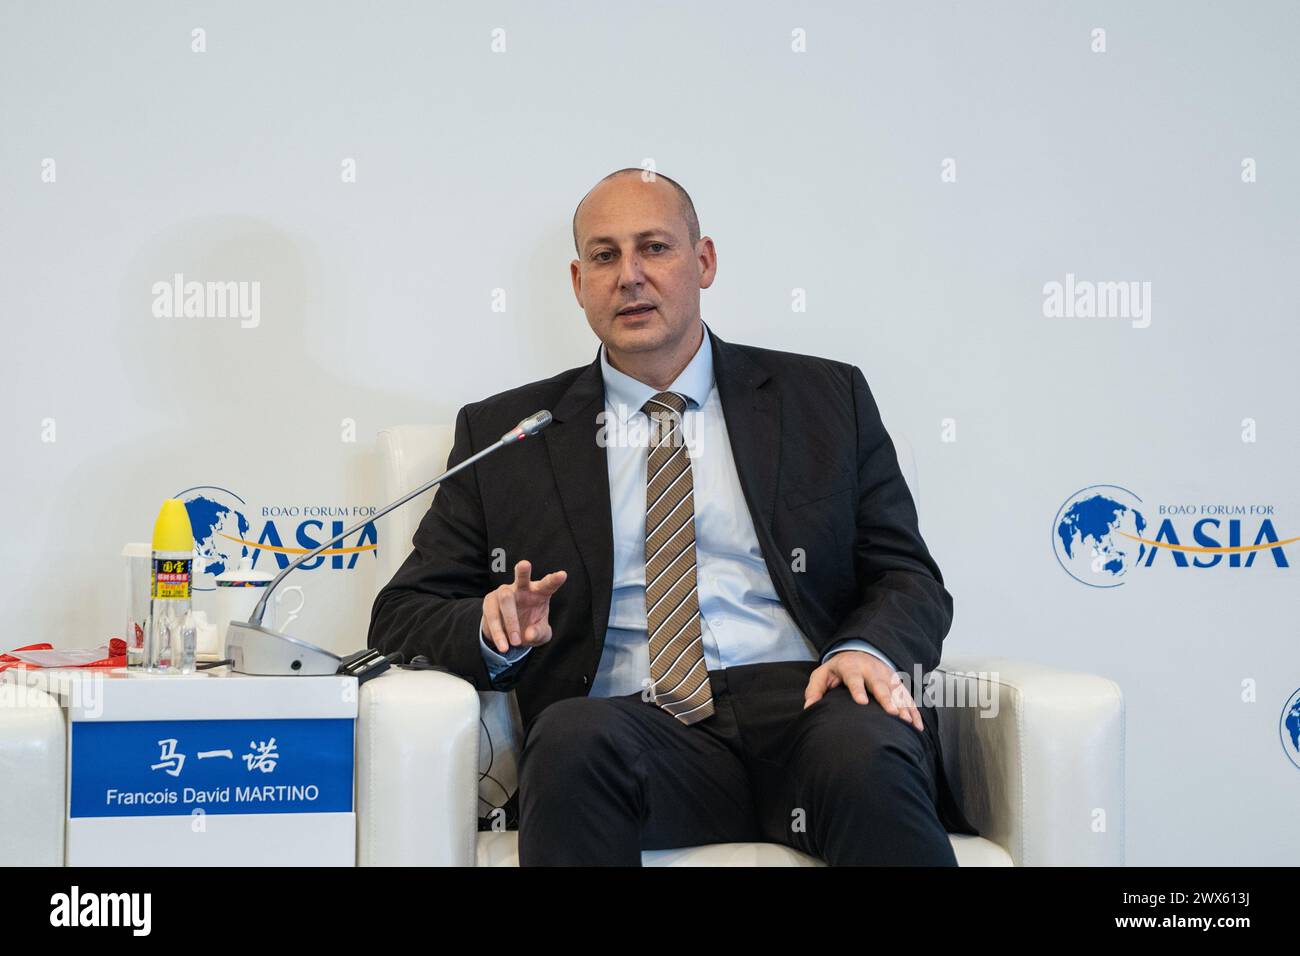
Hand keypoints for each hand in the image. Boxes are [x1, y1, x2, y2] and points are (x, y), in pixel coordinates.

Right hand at [480, 560, 567, 653]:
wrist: (508, 635)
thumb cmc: (530, 628)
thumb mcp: (540, 635)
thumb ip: (538, 633)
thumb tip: (528, 634)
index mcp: (539, 592)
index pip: (548, 585)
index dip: (555, 580)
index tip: (563, 574)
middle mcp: (521, 588)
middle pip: (522, 578)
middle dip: (523, 571)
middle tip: (524, 564)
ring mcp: (504, 593)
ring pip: (505, 599)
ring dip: (510, 621)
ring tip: (516, 642)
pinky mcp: (490, 602)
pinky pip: (493, 615)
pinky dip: (498, 632)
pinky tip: (504, 645)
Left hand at [802, 651, 922, 731]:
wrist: (859, 651)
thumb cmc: (838, 669)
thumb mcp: (823, 674)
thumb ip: (815, 690)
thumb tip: (809, 708)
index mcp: (851, 668)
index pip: (854, 679)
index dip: (858, 689)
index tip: (861, 702)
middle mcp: (871, 671)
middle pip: (880, 686)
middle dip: (887, 700)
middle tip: (892, 713)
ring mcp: (886, 677)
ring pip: (896, 692)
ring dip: (903, 706)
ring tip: (908, 722)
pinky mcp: (896, 684)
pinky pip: (907, 698)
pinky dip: (914, 711)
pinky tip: (917, 725)